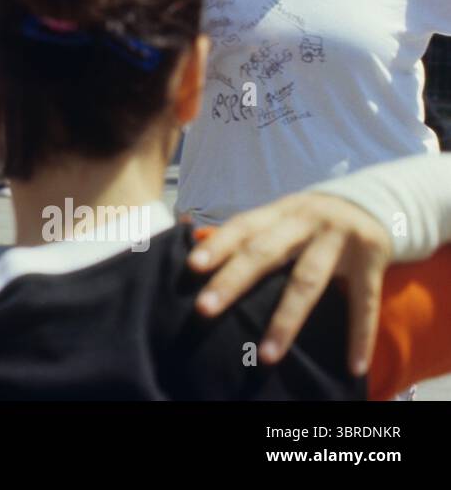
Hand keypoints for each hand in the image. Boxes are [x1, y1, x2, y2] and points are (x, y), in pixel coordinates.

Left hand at [187, 192, 392, 374]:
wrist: (375, 202)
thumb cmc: (311, 220)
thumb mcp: (282, 215)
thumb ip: (249, 231)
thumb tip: (194, 242)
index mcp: (280, 212)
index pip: (243, 227)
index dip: (218, 245)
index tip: (191, 267)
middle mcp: (307, 222)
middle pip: (265, 253)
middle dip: (233, 281)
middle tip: (204, 309)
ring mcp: (340, 241)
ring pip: (307, 282)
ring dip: (285, 321)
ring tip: (266, 355)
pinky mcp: (372, 262)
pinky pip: (365, 304)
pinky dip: (360, 336)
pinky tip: (353, 366)